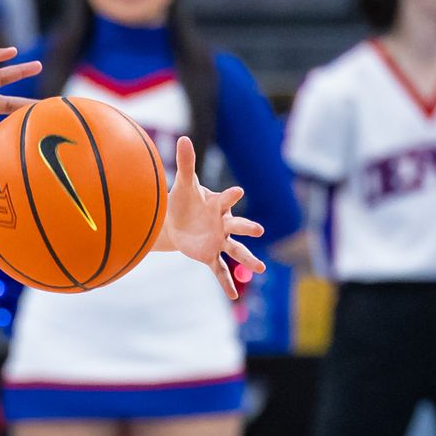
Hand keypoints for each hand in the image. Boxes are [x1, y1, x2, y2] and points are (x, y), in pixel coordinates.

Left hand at [162, 136, 266, 299]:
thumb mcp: (183, 183)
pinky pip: (220, 271)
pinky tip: (233, 298)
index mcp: (218, 205)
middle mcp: (223, 224)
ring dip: (248, 259)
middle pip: (237, 226)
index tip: (237, 191)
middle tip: (258, 229)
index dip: (231, 195)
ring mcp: (219, 241)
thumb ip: (186, 162)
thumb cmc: (182, 200)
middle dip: (247, 227)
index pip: (226, 199)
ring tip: (262, 268)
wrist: (172, 222)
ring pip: (236, 251)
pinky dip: (226, 283)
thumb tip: (184, 137)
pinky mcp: (210, 255)